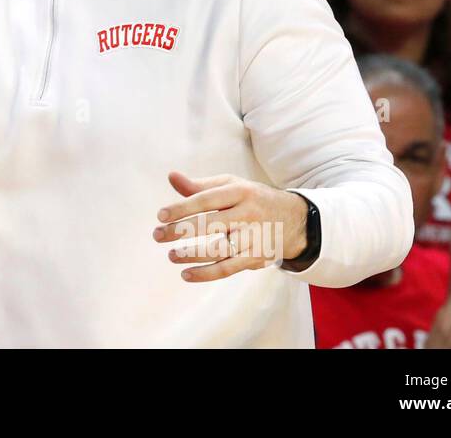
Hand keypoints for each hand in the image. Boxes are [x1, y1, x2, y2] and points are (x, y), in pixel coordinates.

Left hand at [155, 172, 308, 281]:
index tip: (160, 215)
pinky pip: (228, 268)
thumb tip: (171, 176)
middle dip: (180, 231)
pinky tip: (186, 274)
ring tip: (171, 255)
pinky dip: (205, 274)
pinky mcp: (256, 257)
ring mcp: (254, 237)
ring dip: (191, 254)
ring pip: (219, 249)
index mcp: (240, 191)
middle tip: (157, 235)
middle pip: (210, 224)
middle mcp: (248, 213)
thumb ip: (199, 186)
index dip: (182, 208)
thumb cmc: (251, 199)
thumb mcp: (230, 186)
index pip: (206, 199)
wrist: (293, 219)